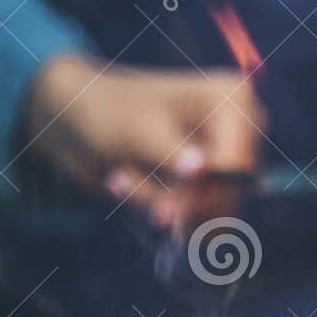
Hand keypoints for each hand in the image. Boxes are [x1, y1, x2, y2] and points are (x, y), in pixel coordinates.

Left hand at [21, 54, 265, 226]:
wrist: (77, 120)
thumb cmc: (107, 110)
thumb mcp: (138, 131)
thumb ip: (171, 154)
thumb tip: (200, 171)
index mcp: (232, 99)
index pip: (238, 164)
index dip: (206, 193)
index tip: (164, 214)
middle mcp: (239, 129)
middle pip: (230, 192)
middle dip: (176, 199)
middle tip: (124, 188)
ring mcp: (225, 157)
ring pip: (213, 210)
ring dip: (159, 203)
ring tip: (119, 178)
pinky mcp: (209, 182)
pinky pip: (199, 217)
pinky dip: (160, 208)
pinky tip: (129, 185)